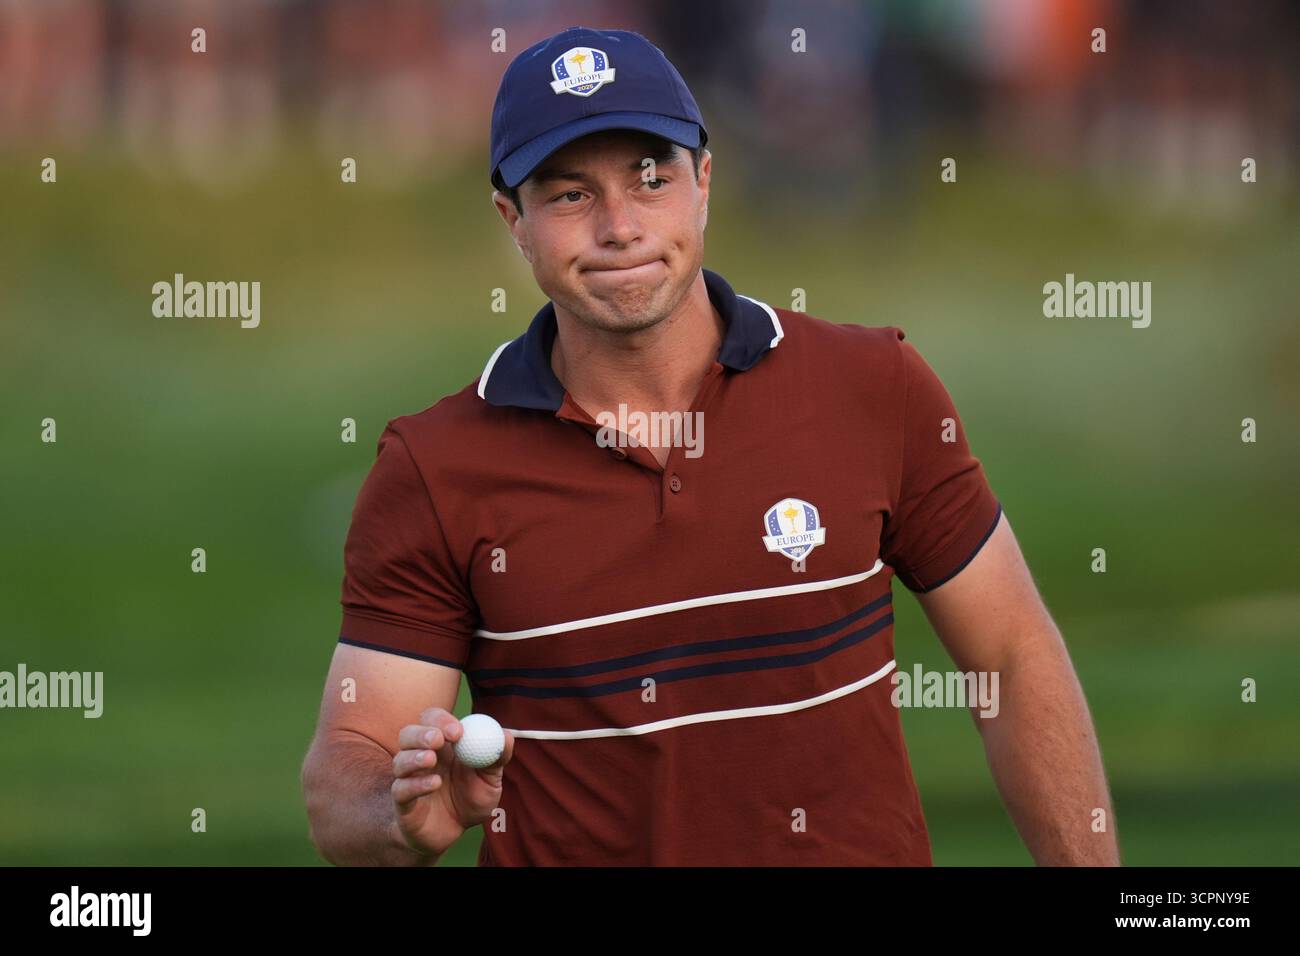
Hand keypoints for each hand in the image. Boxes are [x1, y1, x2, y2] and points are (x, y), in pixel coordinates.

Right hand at [390, 707, 514, 857]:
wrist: (453, 833)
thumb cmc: (470, 799)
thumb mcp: (490, 779)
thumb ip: (497, 757)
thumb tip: (506, 735)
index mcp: (442, 745)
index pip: (432, 720)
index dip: (441, 720)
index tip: (457, 731)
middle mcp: (421, 757)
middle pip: (408, 733)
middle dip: (422, 733)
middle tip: (438, 740)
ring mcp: (408, 778)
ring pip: (400, 760)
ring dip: (414, 757)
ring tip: (430, 760)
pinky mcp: (402, 802)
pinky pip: (401, 789)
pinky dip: (416, 784)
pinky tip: (434, 784)